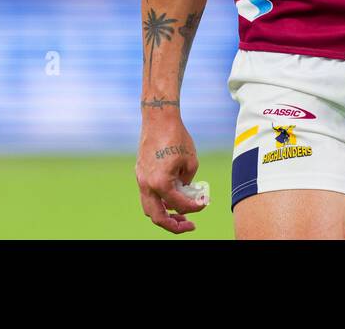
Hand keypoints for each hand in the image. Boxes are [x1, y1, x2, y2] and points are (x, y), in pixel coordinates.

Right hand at [135, 119, 204, 233]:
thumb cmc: (177, 137)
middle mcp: (147, 184)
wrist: (159, 118)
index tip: (204, 204)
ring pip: (149, 208)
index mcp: (161, 183)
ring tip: (180, 215)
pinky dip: (159, 200)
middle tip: (189, 225)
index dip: (195, 207)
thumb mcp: (191, 162)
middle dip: (174, 225)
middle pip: (157, 217)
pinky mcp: (140, 173)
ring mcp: (141, 179)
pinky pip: (148, 194)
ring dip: (164, 214)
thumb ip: (189, 183)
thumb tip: (187, 194)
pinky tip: (172, 196)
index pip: (179, 205)